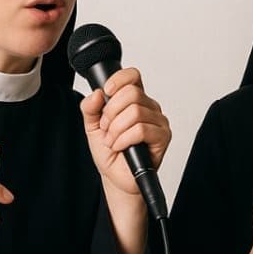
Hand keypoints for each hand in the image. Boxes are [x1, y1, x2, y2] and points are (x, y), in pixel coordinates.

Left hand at [80, 67, 171, 197]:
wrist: (116, 177)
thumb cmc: (109, 152)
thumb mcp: (92, 127)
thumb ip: (90, 108)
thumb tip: (96, 93)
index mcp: (134, 100)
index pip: (133, 76)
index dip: (119, 80)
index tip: (107, 92)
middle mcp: (149, 107)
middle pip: (132, 93)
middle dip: (111, 112)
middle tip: (106, 128)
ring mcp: (158, 121)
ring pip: (135, 112)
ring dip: (116, 129)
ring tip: (113, 141)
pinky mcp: (163, 137)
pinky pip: (141, 129)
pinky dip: (124, 139)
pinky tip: (121, 146)